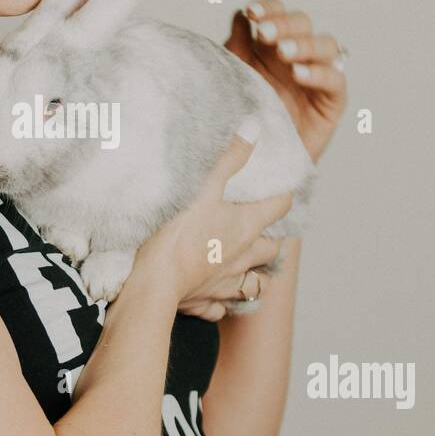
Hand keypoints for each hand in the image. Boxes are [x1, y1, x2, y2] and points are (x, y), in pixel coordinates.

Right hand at [132, 127, 292, 322]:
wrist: (151, 283)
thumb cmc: (176, 234)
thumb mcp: (202, 188)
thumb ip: (228, 158)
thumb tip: (253, 128)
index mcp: (245, 227)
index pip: (279, 208)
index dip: (284, 197)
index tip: (283, 190)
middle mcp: (242, 258)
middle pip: (272, 249)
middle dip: (273, 239)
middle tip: (265, 229)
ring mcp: (226, 284)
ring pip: (256, 285)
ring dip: (256, 275)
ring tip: (249, 265)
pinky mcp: (205, 303)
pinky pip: (222, 307)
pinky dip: (223, 302)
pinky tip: (216, 295)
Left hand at [224, 0, 347, 164]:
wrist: (254, 162)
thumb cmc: (245, 118)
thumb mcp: (234, 79)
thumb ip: (236, 47)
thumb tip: (238, 15)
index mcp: (272, 45)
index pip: (277, 14)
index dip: (268, 8)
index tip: (250, 13)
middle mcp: (298, 55)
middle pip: (302, 23)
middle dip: (283, 25)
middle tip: (264, 33)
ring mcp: (317, 75)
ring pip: (325, 45)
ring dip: (304, 44)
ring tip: (283, 53)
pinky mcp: (332, 101)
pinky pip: (335, 79)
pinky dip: (319, 73)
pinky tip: (299, 75)